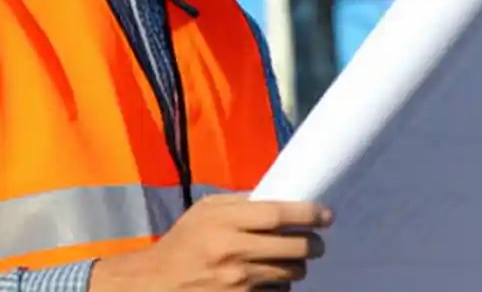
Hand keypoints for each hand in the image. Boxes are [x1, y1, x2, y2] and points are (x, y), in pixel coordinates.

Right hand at [88, 193, 331, 290]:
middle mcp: (233, 252)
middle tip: (316, 241)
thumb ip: (241, 202)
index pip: (279, 215)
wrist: (156, 285)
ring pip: (291, 273)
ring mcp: (238, 283)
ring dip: (298, 266)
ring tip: (291, 259)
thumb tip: (282, 198)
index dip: (309, 214)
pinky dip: (281, 286)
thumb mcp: (205, 211)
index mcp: (224, 222)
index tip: (326, 215)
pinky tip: (272, 279)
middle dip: (313, 244)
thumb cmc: (184, 242)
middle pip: (295, 247)